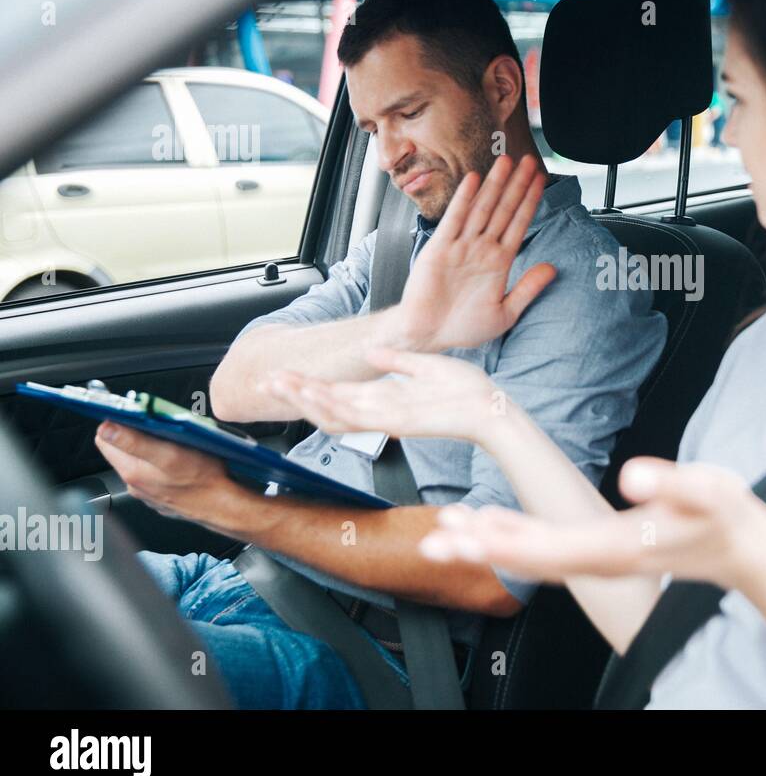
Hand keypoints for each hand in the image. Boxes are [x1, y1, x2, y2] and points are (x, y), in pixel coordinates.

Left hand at [93, 422, 256, 535]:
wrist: (223, 506)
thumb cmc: (204, 479)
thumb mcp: (170, 453)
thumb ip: (134, 441)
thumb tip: (105, 429)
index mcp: (131, 470)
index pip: (104, 438)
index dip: (118, 422)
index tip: (135, 416)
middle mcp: (134, 483)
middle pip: (121, 449)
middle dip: (137, 435)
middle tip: (161, 430)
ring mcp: (147, 491)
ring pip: (139, 461)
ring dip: (151, 450)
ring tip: (173, 446)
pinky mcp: (159, 496)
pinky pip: (153, 474)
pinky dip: (160, 466)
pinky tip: (179, 465)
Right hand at [265, 347, 505, 444]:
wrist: (491, 409)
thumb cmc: (466, 391)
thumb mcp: (427, 367)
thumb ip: (398, 362)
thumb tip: (373, 353)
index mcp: (386, 398)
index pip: (337, 392)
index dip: (308, 385)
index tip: (283, 373)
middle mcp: (380, 410)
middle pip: (326, 405)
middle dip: (294, 394)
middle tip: (264, 380)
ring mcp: (386, 419)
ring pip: (334, 414)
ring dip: (305, 400)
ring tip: (278, 385)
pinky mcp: (398, 423)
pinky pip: (358, 417)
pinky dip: (334, 406)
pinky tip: (313, 394)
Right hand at [389, 154, 555, 352]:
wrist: (427, 336)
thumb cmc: (462, 327)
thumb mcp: (505, 312)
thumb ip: (528, 289)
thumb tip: (553, 269)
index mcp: (499, 262)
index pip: (519, 223)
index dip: (530, 201)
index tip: (541, 180)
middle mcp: (482, 249)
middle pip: (504, 209)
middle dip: (517, 184)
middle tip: (530, 160)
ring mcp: (461, 246)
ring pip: (483, 208)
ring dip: (495, 184)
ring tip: (507, 161)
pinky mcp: (440, 249)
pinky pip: (455, 219)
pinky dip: (464, 199)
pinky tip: (474, 180)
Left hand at [418, 458, 765, 589]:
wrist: (741, 548)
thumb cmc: (724, 518)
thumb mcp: (706, 491)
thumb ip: (670, 483)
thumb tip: (634, 476)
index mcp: (615, 545)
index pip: (547, 549)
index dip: (504, 542)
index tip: (465, 535)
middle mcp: (598, 557)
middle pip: (526, 559)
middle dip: (478, 551)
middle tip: (430, 544)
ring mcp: (598, 557)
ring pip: (529, 556)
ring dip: (486, 544)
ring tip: (444, 531)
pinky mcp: (600, 549)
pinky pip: (544, 549)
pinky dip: (511, 538)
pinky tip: (491, 523)